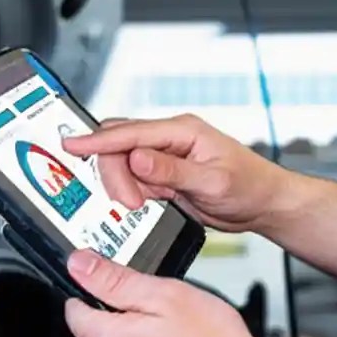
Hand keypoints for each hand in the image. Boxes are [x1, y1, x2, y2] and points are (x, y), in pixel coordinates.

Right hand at [62, 114, 290, 232]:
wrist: (264, 203)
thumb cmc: (250, 186)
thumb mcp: (212, 182)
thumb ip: (172, 171)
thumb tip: (139, 158)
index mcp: (183, 131)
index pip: (131, 132)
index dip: (98, 140)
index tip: (72, 145)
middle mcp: (171, 139)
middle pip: (119, 146)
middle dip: (114, 174)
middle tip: (129, 202)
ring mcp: (165, 157)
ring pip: (123, 165)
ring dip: (124, 187)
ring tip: (143, 205)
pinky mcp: (164, 175)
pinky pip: (134, 180)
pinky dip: (132, 193)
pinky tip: (147, 204)